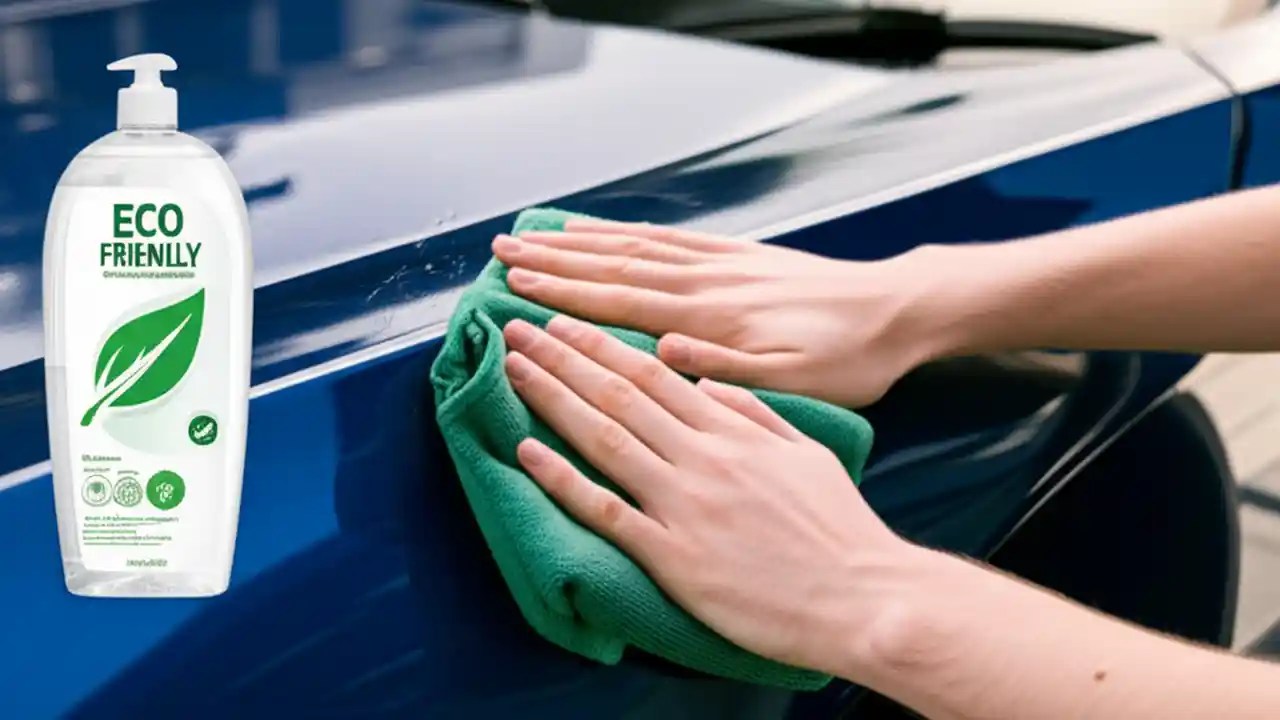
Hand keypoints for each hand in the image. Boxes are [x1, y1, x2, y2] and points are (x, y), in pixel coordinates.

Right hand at [493, 219, 939, 406]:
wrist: (895, 310)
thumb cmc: (847, 359)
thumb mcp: (795, 382)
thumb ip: (726, 370)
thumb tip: (662, 355)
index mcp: (713, 318)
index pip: (622, 303)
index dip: (564, 296)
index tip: (515, 291)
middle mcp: (707, 281)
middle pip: (616, 266)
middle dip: (555, 262)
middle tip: (501, 256)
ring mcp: (720, 263)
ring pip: (635, 246)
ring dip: (580, 242)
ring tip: (534, 235)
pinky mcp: (736, 255)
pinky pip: (669, 238)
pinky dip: (627, 231)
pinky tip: (604, 230)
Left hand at [501, 314, 918, 674]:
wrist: (862, 596)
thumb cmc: (838, 527)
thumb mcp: (804, 452)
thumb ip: (753, 412)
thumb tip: (705, 383)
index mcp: (732, 430)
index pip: (653, 373)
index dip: (600, 344)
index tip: (562, 321)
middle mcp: (702, 457)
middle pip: (618, 394)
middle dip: (562, 356)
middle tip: (518, 327)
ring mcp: (684, 505)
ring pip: (605, 438)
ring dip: (553, 398)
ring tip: (514, 368)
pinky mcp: (674, 557)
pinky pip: (607, 511)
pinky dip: (563, 479)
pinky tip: (527, 451)